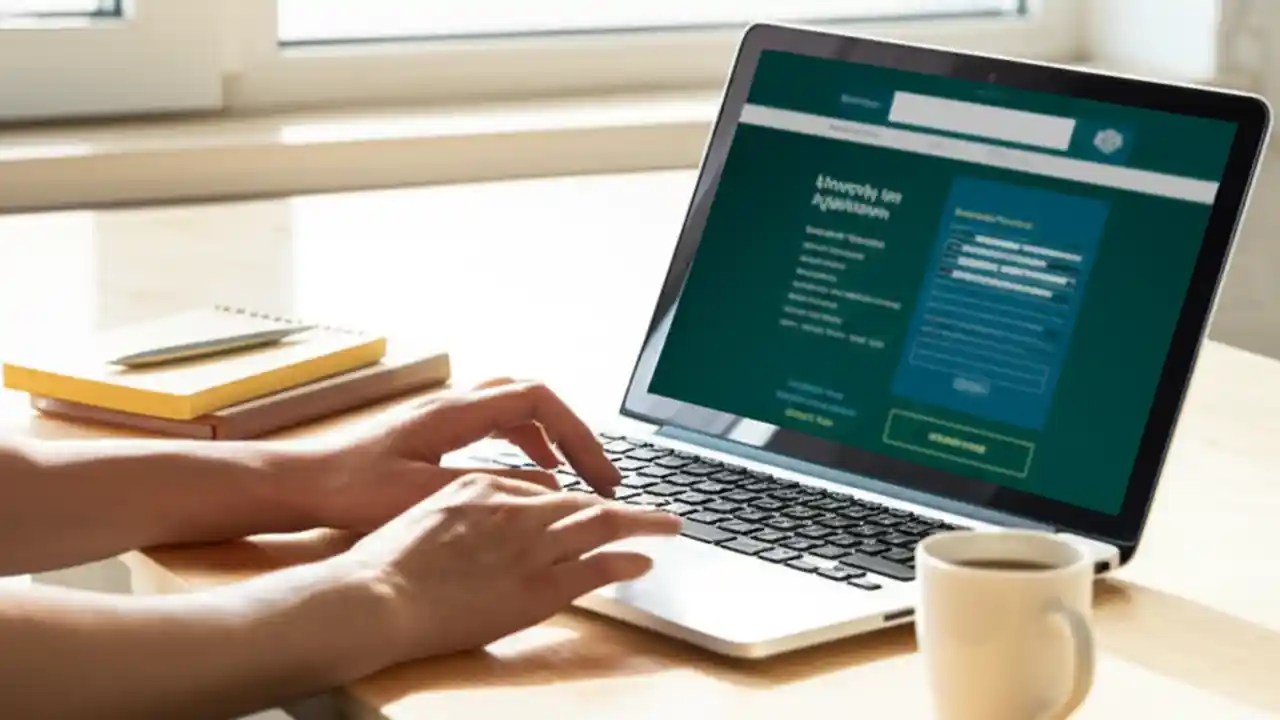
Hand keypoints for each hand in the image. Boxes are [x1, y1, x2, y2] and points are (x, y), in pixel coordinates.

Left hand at [304, 379, 622, 531]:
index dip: (577, 432)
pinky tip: (533, 471)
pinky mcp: (437, 429)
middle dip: (573, 432)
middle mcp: (455, 403)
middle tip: (598, 473)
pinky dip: (527, 441)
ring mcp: (445, 413)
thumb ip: (490, 486)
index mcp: (456, 412)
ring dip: (552, 436)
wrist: (303, 482)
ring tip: (577, 474)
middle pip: (534, 397)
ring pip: (517, 407)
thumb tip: (548, 484)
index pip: (538, 400)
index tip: (598, 471)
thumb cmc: (352, 489)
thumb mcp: (427, 495)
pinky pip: (498, 422)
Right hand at [343, 472, 680, 660]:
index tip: (590, 506)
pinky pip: (596, 566)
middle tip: (654, 510)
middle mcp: (514, 510)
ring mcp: (530, 546)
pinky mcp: (539, 585)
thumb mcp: (425, 515)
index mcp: (483, 489)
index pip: (543, 491)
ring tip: (667, 526)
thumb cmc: (388, 565)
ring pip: (601, 524)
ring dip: (641, 524)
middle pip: (583, 500)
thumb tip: (493, 512)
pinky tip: (643, 562)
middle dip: (625, 504)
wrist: (378, 596)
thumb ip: (467, 509)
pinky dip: (625, 561)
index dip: (574, 499)